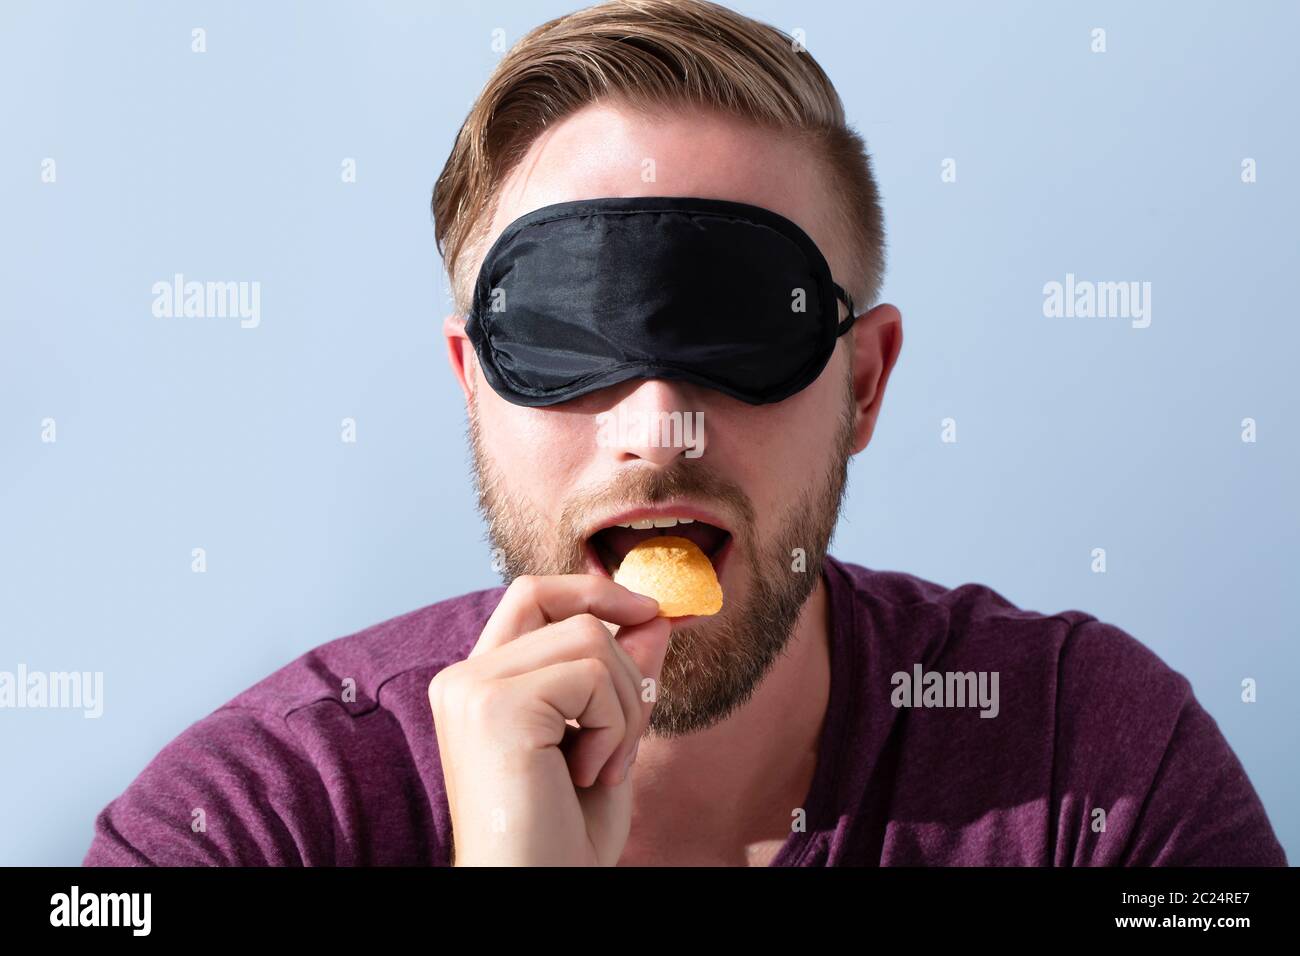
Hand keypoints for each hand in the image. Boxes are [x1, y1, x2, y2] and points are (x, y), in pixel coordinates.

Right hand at [429, 574, 671, 865]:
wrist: (535, 895)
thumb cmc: (563, 838)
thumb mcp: (606, 740)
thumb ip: (622, 678)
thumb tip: (653, 615)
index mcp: (478, 685)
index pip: (533, 596)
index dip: (594, 591)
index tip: (650, 613)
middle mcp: (463, 678)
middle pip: (570, 610)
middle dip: (627, 666)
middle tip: (627, 738)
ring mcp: (473, 688)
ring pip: (590, 637)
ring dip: (624, 707)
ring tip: (604, 769)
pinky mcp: (494, 705)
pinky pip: (593, 675)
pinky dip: (614, 727)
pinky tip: (588, 776)